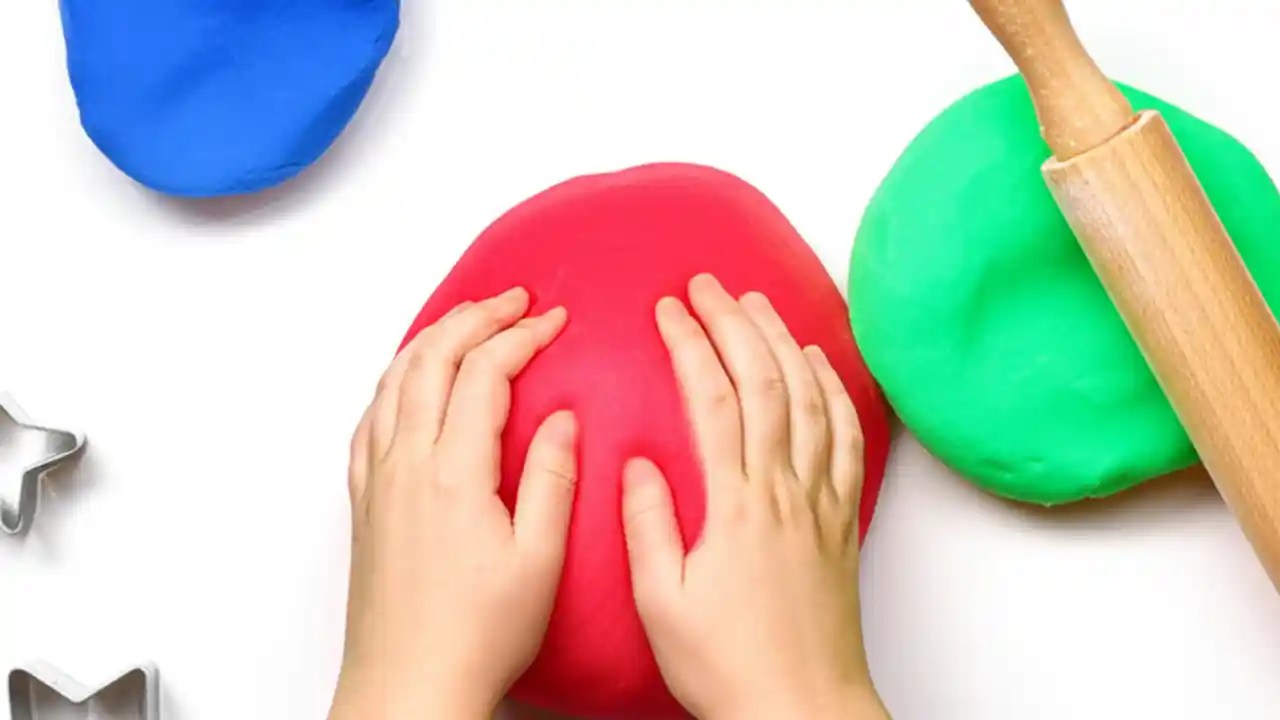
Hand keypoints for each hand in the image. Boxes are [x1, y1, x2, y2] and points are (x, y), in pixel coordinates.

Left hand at [329, 287, 577, 719]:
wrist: (409, 686)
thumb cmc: (474, 636)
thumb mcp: (538, 559)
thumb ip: (552, 478)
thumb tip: (562, 418)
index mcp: (453, 473)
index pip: (484, 373)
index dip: (521, 335)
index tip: (552, 321)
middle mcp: (406, 465)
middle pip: (432, 359)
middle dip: (475, 317)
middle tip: (513, 301)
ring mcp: (378, 481)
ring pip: (394, 381)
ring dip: (432, 338)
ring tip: (465, 321)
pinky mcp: (365, 503)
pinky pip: (369, 419)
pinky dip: (393, 382)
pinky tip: (406, 384)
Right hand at [622, 274, 888, 719]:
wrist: (802, 710)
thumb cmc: (730, 667)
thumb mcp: (663, 603)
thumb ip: (648, 525)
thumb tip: (638, 462)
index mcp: (736, 506)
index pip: (713, 398)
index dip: (691, 343)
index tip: (668, 308)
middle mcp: (785, 491)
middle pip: (766, 381)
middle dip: (735, 321)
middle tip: (710, 284)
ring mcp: (821, 502)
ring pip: (809, 399)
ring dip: (784, 342)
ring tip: (760, 303)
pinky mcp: (843, 520)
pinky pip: (847, 438)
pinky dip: (835, 390)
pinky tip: (820, 366)